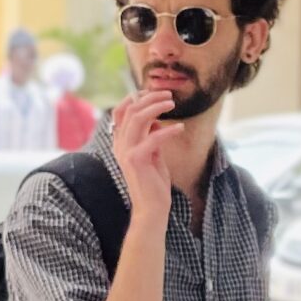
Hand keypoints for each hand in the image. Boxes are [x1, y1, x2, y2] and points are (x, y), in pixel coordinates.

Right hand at [113, 88, 186, 215]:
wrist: (151, 208)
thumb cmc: (153, 184)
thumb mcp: (153, 155)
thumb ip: (151, 138)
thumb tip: (156, 122)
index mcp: (120, 143)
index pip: (120, 112)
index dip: (134, 98)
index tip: (152, 92)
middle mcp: (120, 145)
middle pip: (130, 110)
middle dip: (150, 98)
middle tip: (168, 95)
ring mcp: (126, 151)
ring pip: (138, 118)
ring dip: (157, 107)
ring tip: (173, 104)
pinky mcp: (137, 159)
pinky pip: (153, 137)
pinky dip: (168, 130)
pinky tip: (180, 127)